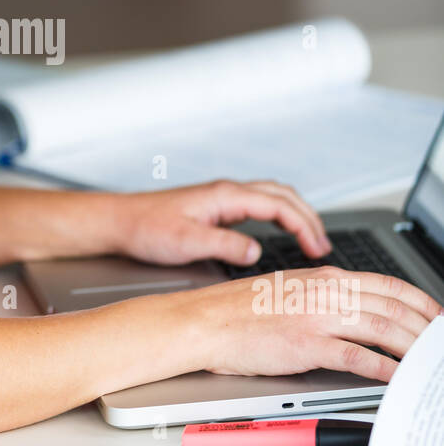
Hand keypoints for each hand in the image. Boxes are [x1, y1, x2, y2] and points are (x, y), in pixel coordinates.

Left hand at [113, 178, 331, 266]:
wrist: (120, 221)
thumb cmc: (146, 228)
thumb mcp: (186, 242)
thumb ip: (223, 246)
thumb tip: (255, 253)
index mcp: (225, 196)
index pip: (279, 205)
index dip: (304, 226)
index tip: (317, 248)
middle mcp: (227, 192)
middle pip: (283, 196)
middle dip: (309, 219)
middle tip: (324, 247)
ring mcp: (223, 199)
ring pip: (273, 198)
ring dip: (297, 216)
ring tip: (312, 241)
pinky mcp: (216, 209)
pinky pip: (259, 207)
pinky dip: (280, 218)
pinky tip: (282, 234)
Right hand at [169, 265, 441, 382]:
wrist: (203, 322)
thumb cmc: (237, 311)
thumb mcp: (288, 291)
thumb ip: (323, 298)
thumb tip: (354, 313)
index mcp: (323, 277)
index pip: (388, 285)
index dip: (420, 301)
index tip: (436, 315)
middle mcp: (326, 292)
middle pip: (394, 307)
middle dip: (426, 327)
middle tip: (440, 343)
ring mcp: (317, 318)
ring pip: (383, 328)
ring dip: (414, 347)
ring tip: (430, 362)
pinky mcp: (306, 345)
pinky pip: (357, 357)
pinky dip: (384, 368)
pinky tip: (397, 377)